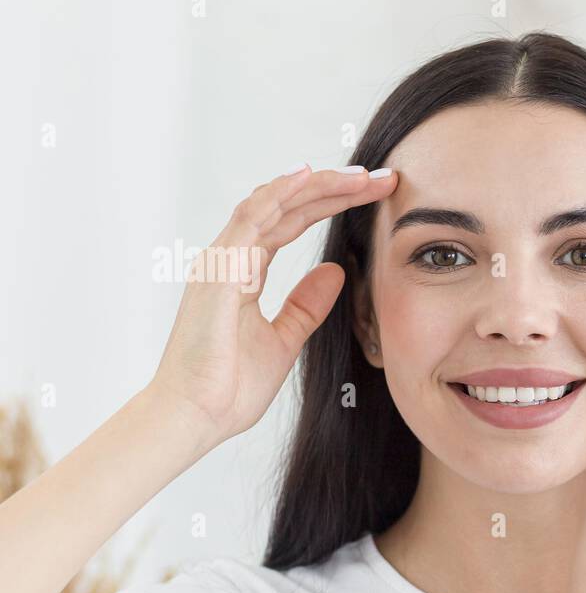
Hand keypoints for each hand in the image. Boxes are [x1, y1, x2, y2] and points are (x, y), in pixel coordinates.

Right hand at [148, 164, 397, 449]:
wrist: (195, 417)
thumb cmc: (229, 386)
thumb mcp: (285, 339)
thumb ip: (306, 305)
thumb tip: (336, 272)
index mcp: (245, 270)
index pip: (294, 222)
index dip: (334, 204)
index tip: (376, 195)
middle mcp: (231, 257)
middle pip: (288, 205)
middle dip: (336, 187)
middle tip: (382, 178)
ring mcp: (222, 260)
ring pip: (272, 203)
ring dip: (318, 185)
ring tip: (361, 175)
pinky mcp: (219, 272)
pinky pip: (250, 220)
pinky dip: (279, 195)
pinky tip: (309, 178)